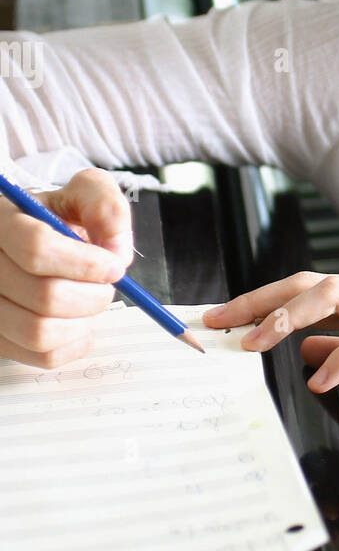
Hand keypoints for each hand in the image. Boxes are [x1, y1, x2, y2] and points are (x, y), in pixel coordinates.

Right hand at [0, 168, 132, 367]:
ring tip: (90, 301)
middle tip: (105, 285)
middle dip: (93, 295)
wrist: (34, 243)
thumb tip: (116, 248)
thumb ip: (104, 205)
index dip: (86, 263)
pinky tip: (79, 321)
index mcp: (3, 221)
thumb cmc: (55, 220)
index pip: (37, 248)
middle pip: (45, 296)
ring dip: (83, 322)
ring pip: (40, 333)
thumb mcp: (81, 194)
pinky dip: (74, 343)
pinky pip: (42, 356)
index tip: (113, 265)